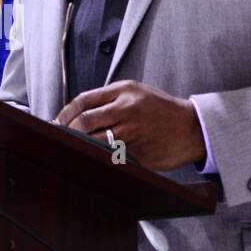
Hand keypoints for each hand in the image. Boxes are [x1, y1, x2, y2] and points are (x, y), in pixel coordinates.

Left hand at [55, 80, 205, 171]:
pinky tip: (93, 159)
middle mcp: (127, 109)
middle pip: (85, 121)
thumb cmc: (161, 110)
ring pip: (95, 140)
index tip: (57, 123)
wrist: (193, 127)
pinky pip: (111, 157)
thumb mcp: (137, 93)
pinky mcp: (139, 152)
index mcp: (124, 91)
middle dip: (68, 131)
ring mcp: (133, 132)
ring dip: (80, 146)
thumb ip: (110, 98)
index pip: (84, 100)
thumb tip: (77, 113)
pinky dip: (99, 158)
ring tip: (73, 149)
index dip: (65, 113)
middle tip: (60, 138)